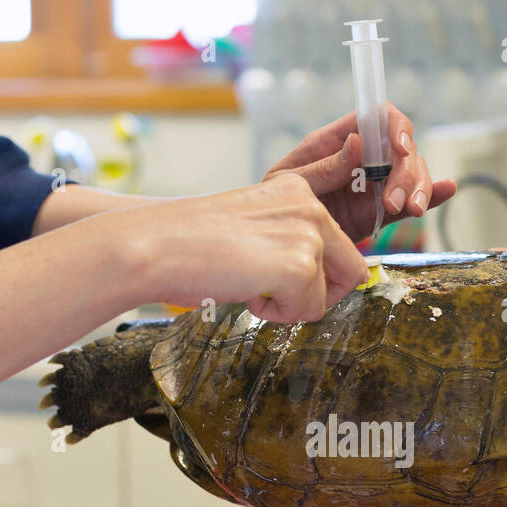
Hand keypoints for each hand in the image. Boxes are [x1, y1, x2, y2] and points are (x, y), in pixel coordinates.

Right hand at [130, 173, 367, 324]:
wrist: (155, 246)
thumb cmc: (192, 243)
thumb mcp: (254, 226)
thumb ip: (291, 238)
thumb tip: (323, 272)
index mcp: (299, 192)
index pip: (343, 246)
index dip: (323, 276)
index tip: (287, 278)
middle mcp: (310, 207)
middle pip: (351, 272)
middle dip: (316, 294)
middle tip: (271, 290)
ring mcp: (308, 236)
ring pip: (324, 297)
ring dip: (288, 304)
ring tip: (247, 281)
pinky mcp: (300, 267)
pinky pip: (307, 311)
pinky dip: (276, 314)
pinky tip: (245, 289)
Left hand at [265, 104, 456, 241]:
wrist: (277, 241)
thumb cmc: (273, 203)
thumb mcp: (289, 183)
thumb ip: (323, 167)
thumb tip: (357, 142)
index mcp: (338, 141)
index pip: (378, 117)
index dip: (395, 126)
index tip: (398, 148)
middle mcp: (363, 158)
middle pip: (401, 149)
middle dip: (406, 171)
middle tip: (394, 201)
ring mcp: (375, 184)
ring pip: (411, 175)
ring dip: (417, 189)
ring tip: (408, 210)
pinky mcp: (381, 211)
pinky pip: (409, 201)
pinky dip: (432, 196)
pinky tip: (449, 190)